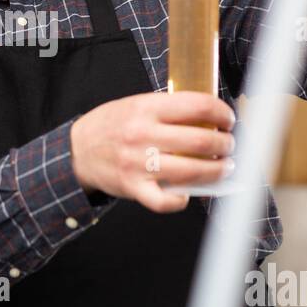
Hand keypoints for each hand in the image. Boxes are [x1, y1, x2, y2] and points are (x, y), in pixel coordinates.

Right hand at [71, 91, 235, 212]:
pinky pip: (165, 201)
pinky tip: (188, 194)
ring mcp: (138, 164)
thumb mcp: (136, 104)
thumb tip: (208, 119)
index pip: (198, 105)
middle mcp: (143, 135)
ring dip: (216, 172)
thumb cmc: (110, 127)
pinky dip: (182, 201)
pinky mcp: (133, 188)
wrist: (77, 151)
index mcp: (146, 108)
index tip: (228, 119)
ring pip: (192, 172)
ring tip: (223, 168)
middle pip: (201, 141)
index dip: (222, 112)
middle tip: (229, 145)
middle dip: (225, 145)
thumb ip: (168, 110)